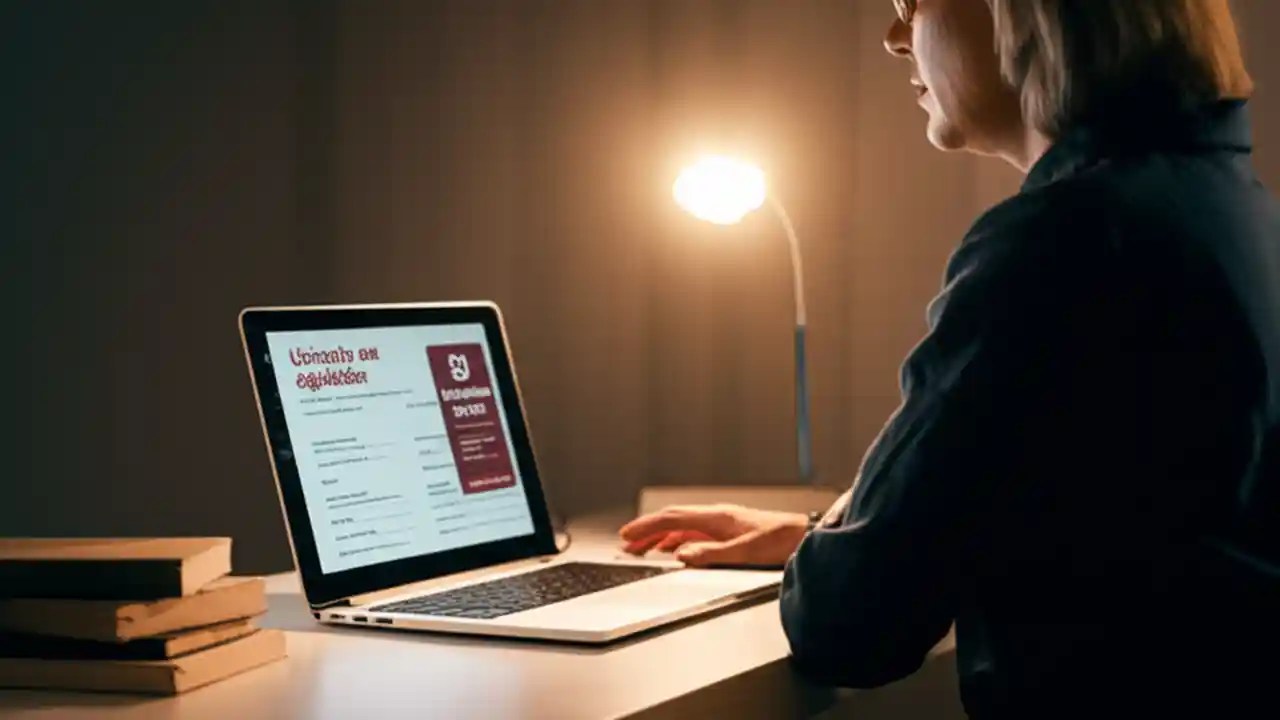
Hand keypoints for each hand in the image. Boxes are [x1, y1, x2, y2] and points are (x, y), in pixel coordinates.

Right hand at [618, 504, 808, 567]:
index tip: (627, 534)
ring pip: (682, 526)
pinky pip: (694, 532)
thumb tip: (681, 554)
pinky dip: (676, 539)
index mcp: (717, 517)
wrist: (806, 536)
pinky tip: (674, 550)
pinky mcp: (729, 532)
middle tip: (626, 543)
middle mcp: (717, 516)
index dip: (646, 526)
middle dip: (647, 530)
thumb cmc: (782, 540)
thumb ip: (712, 553)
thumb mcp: (746, 551)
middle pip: (672, 520)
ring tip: (643, 548)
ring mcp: (722, 523)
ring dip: (660, 536)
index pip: (672, 518)